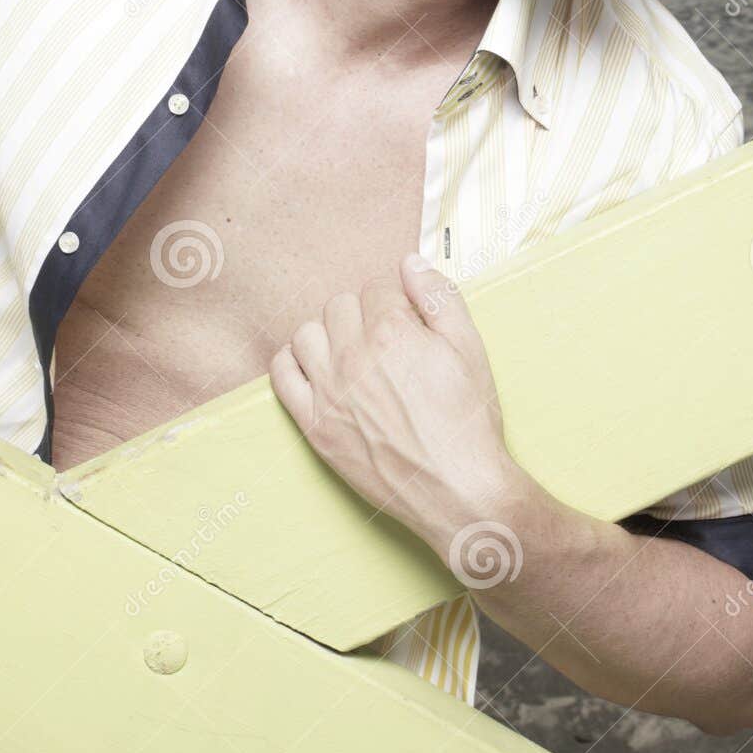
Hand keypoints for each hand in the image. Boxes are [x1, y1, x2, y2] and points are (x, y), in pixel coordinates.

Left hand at [269, 252, 522, 561]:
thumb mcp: (471, 349)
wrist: (458, 490)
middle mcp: (353, 355)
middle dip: (363, 314)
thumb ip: (440, 298)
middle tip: (385, 341)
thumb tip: (411, 263)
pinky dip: (292, 363)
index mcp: (393, 331)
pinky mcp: (314, 425)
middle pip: (340, 306)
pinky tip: (314, 369)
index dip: (395, 301)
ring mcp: (328, 391)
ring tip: (351, 353)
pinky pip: (282, 375)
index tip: (407, 321)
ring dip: (327, 334)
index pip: (377, 288)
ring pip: (306, 333)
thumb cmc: (469, 421)